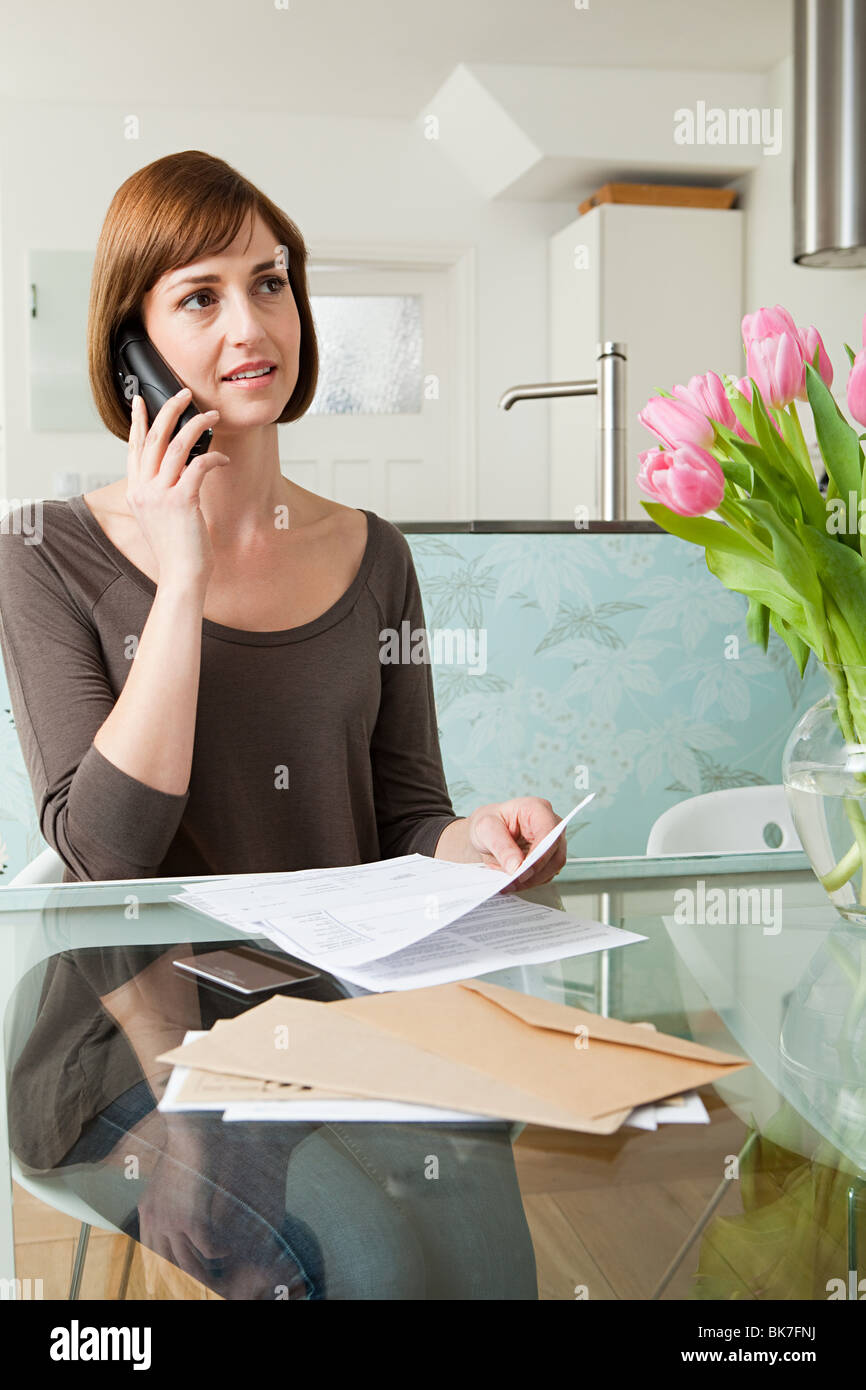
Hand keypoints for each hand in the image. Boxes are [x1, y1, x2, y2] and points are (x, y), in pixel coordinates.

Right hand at [126, 387, 229, 589]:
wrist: (181, 576)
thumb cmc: (177, 550)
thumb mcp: (158, 517)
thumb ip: (160, 492)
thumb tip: (177, 472)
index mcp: (135, 491)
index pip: (133, 447)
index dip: (137, 421)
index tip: (141, 400)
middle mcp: (143, 490)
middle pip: (152, 437)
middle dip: (170, 410)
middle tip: (184, 393)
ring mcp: (159, 495)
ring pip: (175, 446)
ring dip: (196, 426)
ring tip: (212, 416)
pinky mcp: (181, 501)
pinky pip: (197, 466)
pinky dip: (213, 457)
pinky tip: (224, 458)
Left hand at [135, 1123, 307, 1298]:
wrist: (191, 1130)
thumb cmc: (186, 1145)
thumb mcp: (170, 1176)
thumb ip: (171, 1196)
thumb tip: (181, 1208)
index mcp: (148, 1212)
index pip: (152, 1253)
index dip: (166, 1270)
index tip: (180, 1279)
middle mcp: (155, 1221)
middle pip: (168, 1265)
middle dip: (185, 1279)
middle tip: (203, 1285)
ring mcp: (171, 1221)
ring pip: (188, 1263)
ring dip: (206, 1273)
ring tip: (220, 1276)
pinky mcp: (191, 1218)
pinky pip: (208, 1248)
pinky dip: (220, 1252)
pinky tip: (229, 1249)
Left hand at [465, 797, 566, 889]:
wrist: (488, 833)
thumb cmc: (489, 823)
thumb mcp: (486, 829)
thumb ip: (501, 846)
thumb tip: (516, 866)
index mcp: (537, 809)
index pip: (548, 832)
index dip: (539, 854)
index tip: (522, 871)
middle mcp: (550, 824)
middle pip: (555, 853)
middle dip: (534, 872)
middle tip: (512, 882)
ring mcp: (552, 842)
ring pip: (552, 868)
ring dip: (531, 880)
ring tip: (508, 883)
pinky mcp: (549, 858)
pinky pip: (545, 875)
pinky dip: (529, 882)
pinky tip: (513, 881)